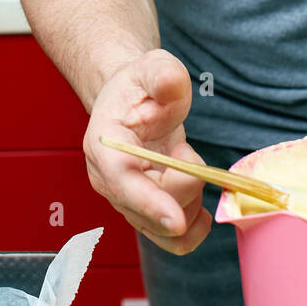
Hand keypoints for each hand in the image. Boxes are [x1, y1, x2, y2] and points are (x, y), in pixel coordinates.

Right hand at [83, 48, 212, 254]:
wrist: (133, 102)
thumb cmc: (140, 86)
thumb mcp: (153, 67)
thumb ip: (163, 74)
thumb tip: (171, 83)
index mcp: (104, 145)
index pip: (122, 180)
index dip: (149, 202)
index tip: (177, 219)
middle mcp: (109, 181)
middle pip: (149, 209)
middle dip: (185, 186)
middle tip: (184, 148)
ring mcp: (126, 201)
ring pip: (165, 229)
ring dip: (191, 201)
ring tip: (184, 160)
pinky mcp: (145, 213)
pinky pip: (173, 239)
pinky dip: (195, 226)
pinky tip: (202, 202)